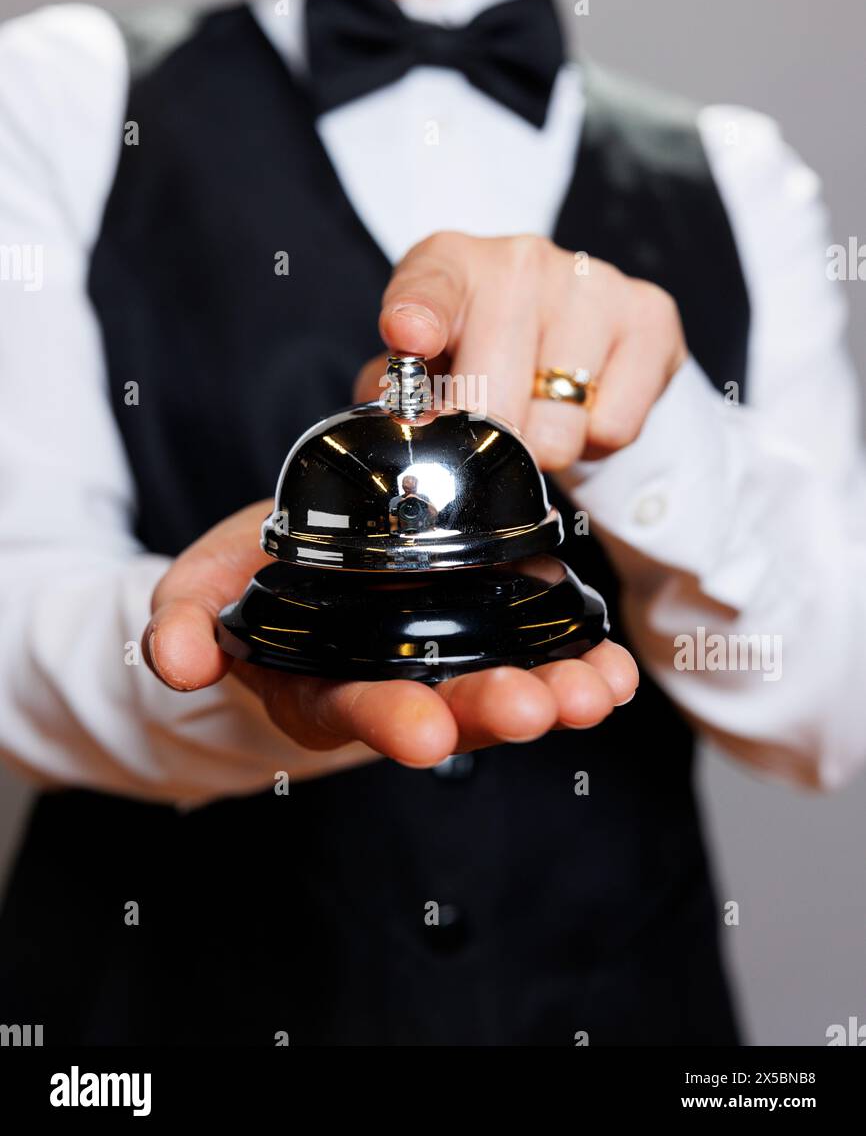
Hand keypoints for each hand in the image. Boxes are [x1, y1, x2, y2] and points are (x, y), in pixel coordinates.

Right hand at [144, 501, 637, 773]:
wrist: (293, 559)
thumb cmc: (247, 580)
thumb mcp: (199, 590)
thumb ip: (182, 619)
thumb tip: (172, 657)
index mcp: (319, 685)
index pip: (354, 710)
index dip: (390, 720)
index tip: (428, 734)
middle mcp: (390, 686)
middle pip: (447, 709)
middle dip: (494, 711)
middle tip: (541, 710)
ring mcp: (443, 660)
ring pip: (503, 686)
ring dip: (556, 692)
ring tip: (601, 689)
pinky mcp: (485, 626)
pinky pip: (536, 650)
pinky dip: (578, 658)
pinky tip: (616, 664)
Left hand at [357, 232, 687, 469]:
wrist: (570, 346)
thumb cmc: (481, 359)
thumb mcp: (423, 371)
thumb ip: (395, 397)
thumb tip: (398, 429)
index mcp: (450, 265)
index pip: (429, 287)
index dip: (418, 315)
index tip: (408, 338)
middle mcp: (519, 260)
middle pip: (493, 397)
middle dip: (486, 443)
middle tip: (488, 437)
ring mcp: (589, 282)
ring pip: (558, 424)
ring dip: (545, 446)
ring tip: (539, 415)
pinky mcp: (649, 315)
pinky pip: (615, 427)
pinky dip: (596, 442)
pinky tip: (583, 408)